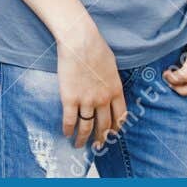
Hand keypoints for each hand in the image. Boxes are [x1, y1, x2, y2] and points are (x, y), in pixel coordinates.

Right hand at [56, 23, 125, 149]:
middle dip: (101, 138)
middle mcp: (103, 100)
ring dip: (83, 138)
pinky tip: (66, 133)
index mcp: (115, 91)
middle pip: (104, 125)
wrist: (80, 41)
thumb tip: (109, 85)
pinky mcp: (70, 98)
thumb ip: (112, 80)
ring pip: (86, 126)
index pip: (120, 117)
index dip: (116, 128)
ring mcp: (86, 101)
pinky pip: (69, 119)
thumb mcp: (112, 65)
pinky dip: (67, 129)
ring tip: (79, 144)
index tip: (112, 133)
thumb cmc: (95, 47)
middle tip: (97, 145)